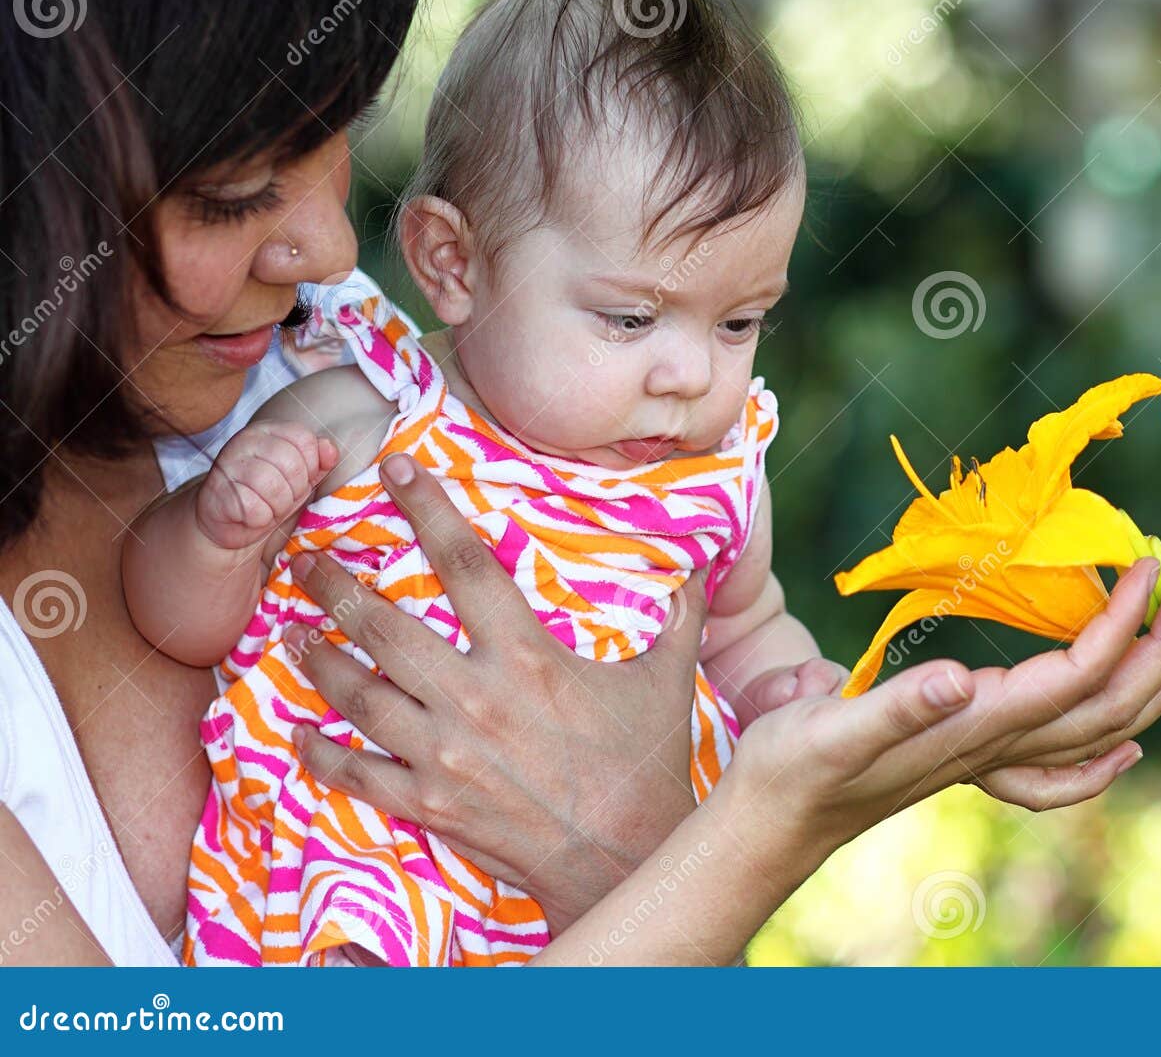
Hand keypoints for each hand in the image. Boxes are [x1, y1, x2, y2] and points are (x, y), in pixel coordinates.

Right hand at [195, 420, 335, 550]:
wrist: (230, 521)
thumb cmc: (270, 494)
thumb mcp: (301, 476)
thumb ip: (319, 460)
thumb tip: (329, 449)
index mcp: (269, 430)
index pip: (305, 439)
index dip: (310, 465)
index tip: (299, 478)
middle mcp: (246, 440)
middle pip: (292, 464)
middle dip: (295, 490)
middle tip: (282, 497)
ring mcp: (227, 464)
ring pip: (273, 486)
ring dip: (278, 506)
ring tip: (268, 506)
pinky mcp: (216, 492)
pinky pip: (254, 509)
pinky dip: (260, 518)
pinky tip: (252, 515)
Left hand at [283, 453, 705, 933]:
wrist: (625, 860)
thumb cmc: (647, 768)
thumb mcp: (669, 682)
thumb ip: (679, 617)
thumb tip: (702, 564)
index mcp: (528, 657)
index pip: (467, 565)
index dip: (429, 509)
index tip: (397, 471)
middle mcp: (474, 698)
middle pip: (384, 627)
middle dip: (335, 586)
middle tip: (303, 559)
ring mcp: (443, 754)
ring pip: (357, 694)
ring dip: (316, 658)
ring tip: (290, 631)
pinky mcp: (428, 804)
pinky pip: (357, 772)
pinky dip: (319, 751)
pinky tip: (297, 731)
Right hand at [716, 558, 1160, 855]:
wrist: (773, 821)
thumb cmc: (795, 766)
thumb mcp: (832, 727)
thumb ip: (898, 705)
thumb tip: (957, 680)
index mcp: (973, 726)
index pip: (1075, 673)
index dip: (1119, 622)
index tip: (1147, 566)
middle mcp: (995, 747)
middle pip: (1106, 704)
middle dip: (1159, 648)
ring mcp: (989, 761)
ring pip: (1096, 733)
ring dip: (1150, 689)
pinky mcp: (972, 762)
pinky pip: (1062, 768)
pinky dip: (1107, 754)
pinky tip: (1127, 745)